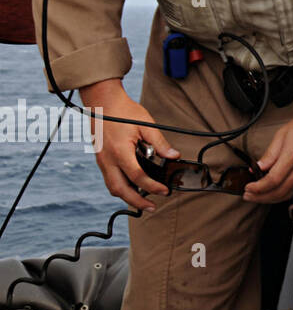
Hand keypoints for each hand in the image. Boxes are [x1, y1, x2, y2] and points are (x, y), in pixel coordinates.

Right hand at [81, 78, 177, 212]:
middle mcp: (108, 160)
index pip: (137, 177)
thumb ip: (160, 143)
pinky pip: (109, 179)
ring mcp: (102, 161)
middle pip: (120, 190)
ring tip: (143, 201)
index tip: (164, 191)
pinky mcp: (101, 159)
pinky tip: (132, 187)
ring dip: (127, 197)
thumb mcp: (146, 125)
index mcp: (120, 152)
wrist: (102, 102)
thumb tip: (174, 156)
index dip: (152, 187)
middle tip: (152, 207)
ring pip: (112, 187)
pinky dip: (120, 187)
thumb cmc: (124, 112)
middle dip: (136, 202)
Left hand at [242, 107, 292, 203]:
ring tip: (260, 196)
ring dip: (272, 198)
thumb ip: (270, 153)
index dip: (257, 189)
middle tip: (249, 196)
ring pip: (289, 194)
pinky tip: (276, 189)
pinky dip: (285, 192)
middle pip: (279, 192)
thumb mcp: (283, 134)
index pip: (272, 181)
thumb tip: (258, 168)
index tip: (248, 188)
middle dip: (261, 198)